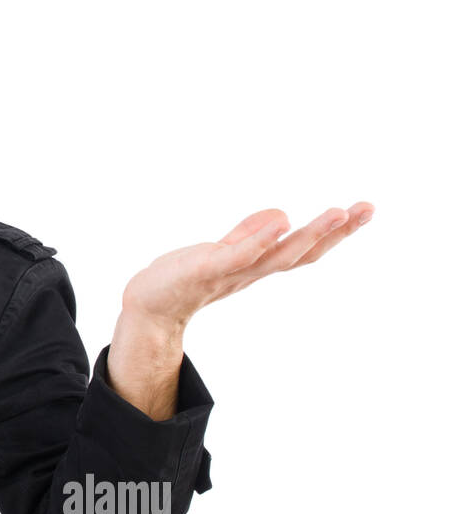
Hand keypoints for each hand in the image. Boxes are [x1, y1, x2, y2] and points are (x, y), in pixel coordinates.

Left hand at [120, 202, 375, 332]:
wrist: (147, 306)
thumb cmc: (183, 278)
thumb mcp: (221, 251)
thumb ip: (249, 234)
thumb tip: (283, 215)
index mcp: (257, 266)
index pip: (303, 249)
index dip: (334, 233)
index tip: (364, 210)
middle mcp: (250, 272)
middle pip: (301, 254)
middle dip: (335, 232)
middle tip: (366, 208)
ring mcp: (230, 273)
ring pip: (278, 256)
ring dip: (310, 235)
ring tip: (339, 213)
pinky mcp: (205, 271)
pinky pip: (238, 255)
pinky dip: (260, 240)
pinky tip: (282, 221)